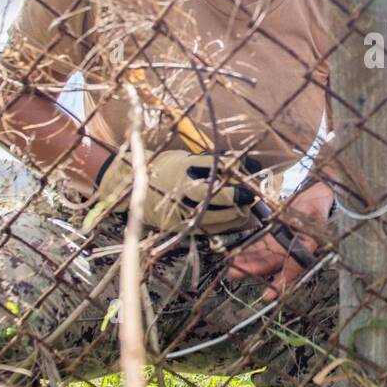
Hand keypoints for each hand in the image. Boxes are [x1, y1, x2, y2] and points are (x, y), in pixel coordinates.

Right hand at [90, 149, 259, 232]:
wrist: (132, 187)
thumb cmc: (166, 168)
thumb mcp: (184, 158)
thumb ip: (210, 161)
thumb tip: (242, 164)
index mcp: (181, 166)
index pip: (215, 165)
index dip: (237, 167)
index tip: (253, 168)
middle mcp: (179, 188)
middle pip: (215, 194)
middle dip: (238, 195)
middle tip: (252, 194)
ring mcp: (178, 209)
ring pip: (213, 215)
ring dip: (236, 213)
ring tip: (248, 208)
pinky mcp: (179, 226)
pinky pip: (207, 229)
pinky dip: (225, 225)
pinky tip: (236, 220)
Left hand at [224, 181, 332, 300]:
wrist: (316, 196)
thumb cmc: (318, 205)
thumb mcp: (315, 210)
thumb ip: (305, 219)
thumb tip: (293, 223)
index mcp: (308, 247)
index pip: (295, 267)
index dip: (283, 281)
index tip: (270, 295)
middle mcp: (293, 250)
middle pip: (273, 264)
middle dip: (254, 270)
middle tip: (235, 272)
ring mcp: (282, 244)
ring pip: (263, 257)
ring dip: (247, 263)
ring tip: (230, 267)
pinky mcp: (274, 237)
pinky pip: (260, 246)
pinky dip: (248, 251)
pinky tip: (235, 254)